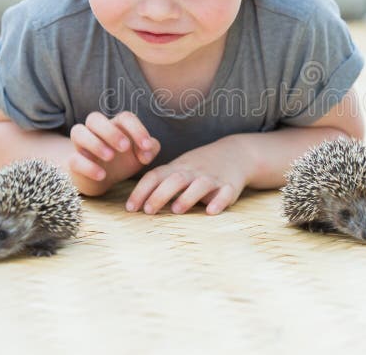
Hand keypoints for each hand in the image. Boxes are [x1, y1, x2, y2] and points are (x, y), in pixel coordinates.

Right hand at [69, 111, 160, 181]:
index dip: (137, 129)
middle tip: (124, 148)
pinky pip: (74, 159)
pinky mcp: (74, 162)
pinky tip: (102, 175)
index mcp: (116, 126)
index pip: (125, 118)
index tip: (146, 147)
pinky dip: (87, 166)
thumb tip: (147, 151)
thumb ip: (150, 149)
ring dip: (94, 143)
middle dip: (110, 131)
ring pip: (78, 131)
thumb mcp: (142, 155)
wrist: (104, 178)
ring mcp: (83, 145)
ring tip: (110, 157)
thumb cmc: (125, 160)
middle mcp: (96, 131)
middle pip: (94, 118)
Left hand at [125, 135, 249, 215]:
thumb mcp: (178, 170)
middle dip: (160, 195)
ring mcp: (212, 178)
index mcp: (177, 168)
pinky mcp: (230, 186)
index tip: (130, 208)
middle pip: (175, 180)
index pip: (155, 176)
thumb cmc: (198, 167)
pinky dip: (219, 201)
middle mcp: (193, 172)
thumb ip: (159, 184)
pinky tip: (211, 211)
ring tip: (176, 210)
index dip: (141, 191)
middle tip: (148, 211)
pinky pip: (225, 193)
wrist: (235, 153)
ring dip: (187, 197)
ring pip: (199, 185)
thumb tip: (134, 205)